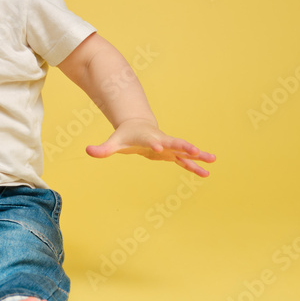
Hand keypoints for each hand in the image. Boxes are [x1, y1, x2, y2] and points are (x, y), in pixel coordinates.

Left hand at [85, 119, 215, 176]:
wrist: (137, 127)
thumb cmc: (125, 136)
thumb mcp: (113, 142)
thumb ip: (102, 148)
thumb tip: (87, 151)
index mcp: (148, 138)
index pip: (152, 141)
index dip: (156, 145)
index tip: (161, 149)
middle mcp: (161, 141)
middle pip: (174, 143)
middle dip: (184, 146)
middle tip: (195, 150)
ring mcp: (168, 147)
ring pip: (184, 151)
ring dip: (197, 155)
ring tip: (212, 160)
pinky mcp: (172, 154)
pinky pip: (185, 161)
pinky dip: (195, 166)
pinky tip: (206, 173)